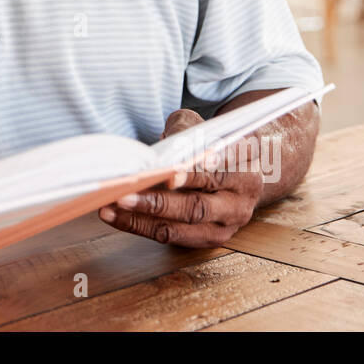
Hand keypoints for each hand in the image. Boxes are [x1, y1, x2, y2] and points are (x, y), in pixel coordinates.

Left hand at [98, 108, 263, 247]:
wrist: (234, 171)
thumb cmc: (209, 143)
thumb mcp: (199, 126)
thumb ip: (184, 131)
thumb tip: (160, 152)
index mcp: (248, 155)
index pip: (229, 159)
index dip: (203, 165)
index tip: (175, 169)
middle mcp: (246, 190)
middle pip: (202, 200)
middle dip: (163, 198)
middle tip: (130, 190)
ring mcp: (232, 218)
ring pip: (188, 219)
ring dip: (148, 214)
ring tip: (116, 202)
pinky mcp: (214, 236)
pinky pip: (174, 235)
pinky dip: (141, 225)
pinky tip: (114, 215)